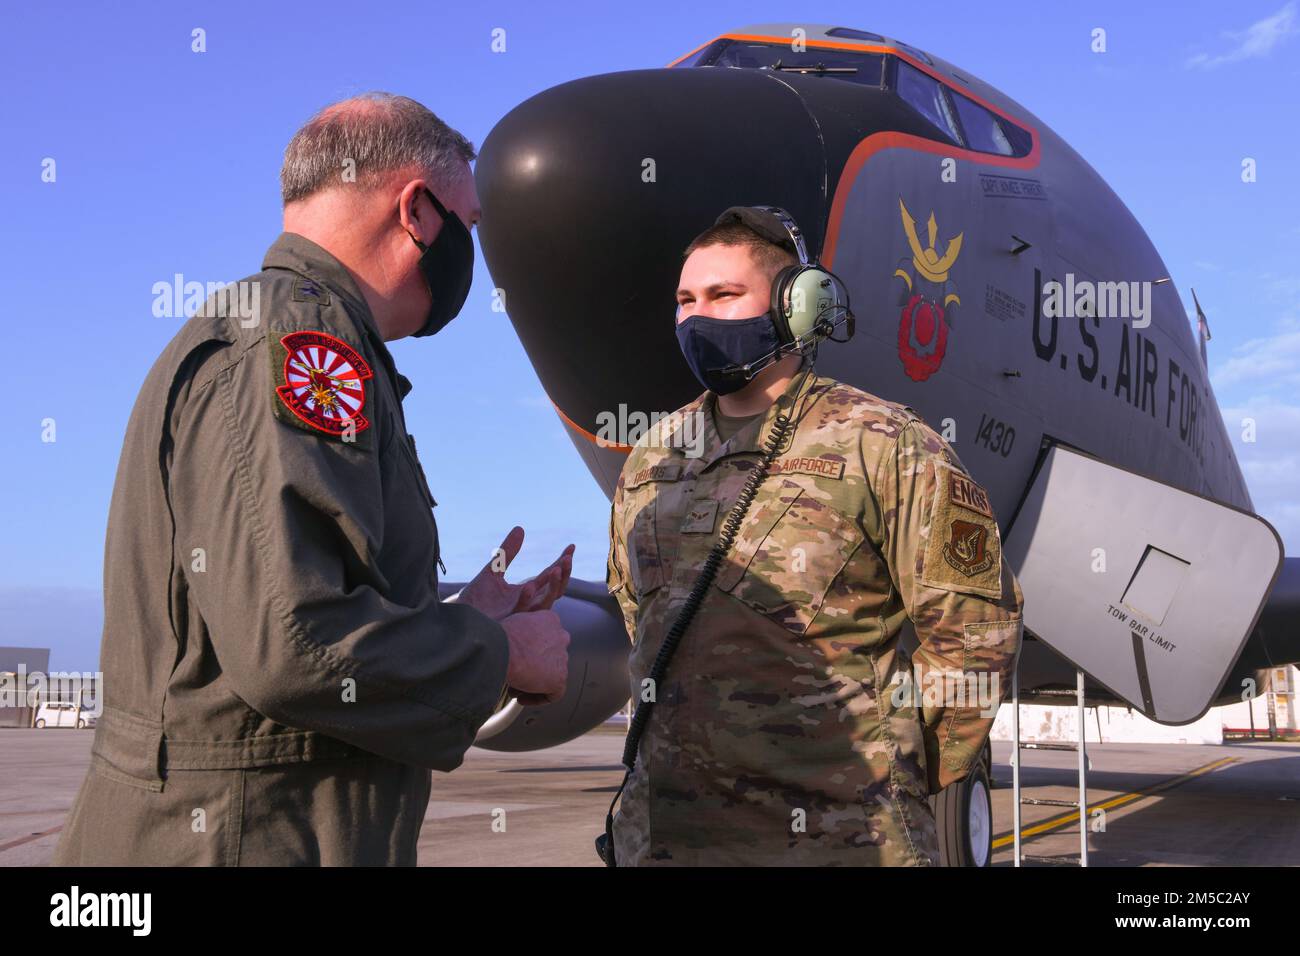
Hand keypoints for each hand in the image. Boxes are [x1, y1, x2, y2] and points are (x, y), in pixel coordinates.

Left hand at [456, 527, 574, 622]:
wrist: (458, 618)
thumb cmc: (475, 598)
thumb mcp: (493, 570)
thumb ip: (507, 553)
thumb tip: (520, 528)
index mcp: (527, 592)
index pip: (550, 576)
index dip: (562, 562)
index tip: (571, 547)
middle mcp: (528, 605)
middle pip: (555, 591)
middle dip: (563, 576)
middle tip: (567, 559)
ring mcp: (520, 615)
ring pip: (545, 604)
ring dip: (552, 587)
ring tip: (554, 569)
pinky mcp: (508, 623)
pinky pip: (522, 613)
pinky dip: (527, 599)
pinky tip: (529, 586)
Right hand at [501, 609, 569, 705]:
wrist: (501, 649)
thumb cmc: (500, 636)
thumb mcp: (513, 622)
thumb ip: (523, 630)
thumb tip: (517, 642)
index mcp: (551, 620)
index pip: (546, 638)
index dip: (532, 651)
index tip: (521, 658)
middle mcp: (561, 637)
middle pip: (550, 657)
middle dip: (534, 668)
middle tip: (517, 674)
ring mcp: (562, 658)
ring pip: (550, 675)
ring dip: (533, 683)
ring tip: (514, 688)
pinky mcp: (559, 678)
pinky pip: (552, 694)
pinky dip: (537, 698)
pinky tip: (521, 698)